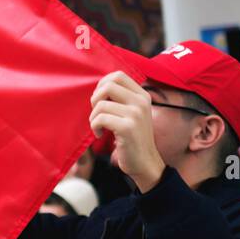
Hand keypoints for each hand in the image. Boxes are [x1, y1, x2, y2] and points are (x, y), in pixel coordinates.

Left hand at [89, 71, 164, 192]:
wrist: (145, 163)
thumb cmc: (133, 138)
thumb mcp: (132, 113)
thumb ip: (121, 98)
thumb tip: (100, 87)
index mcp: (142, 95)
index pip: (118, 75)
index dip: (103, 84)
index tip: (101, 100)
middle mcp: (141, 102)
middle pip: (108, 85)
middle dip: (95, 99)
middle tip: (98, 113)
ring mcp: (136, 114)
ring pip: (101, 104)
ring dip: (93, 117)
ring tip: (98, 127)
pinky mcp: (128, 127)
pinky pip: (100, 119)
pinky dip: (95, 127)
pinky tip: (100, 135)